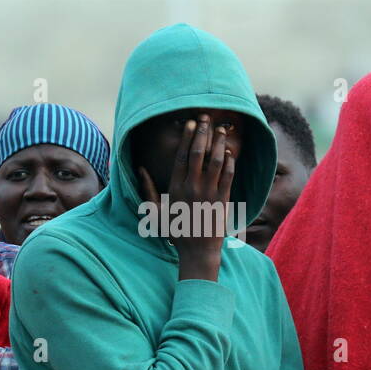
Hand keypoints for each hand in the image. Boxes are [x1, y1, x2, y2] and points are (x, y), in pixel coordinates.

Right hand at [137, 114, 235, 282]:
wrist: (198, 252)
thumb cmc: (176, 232)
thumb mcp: (156, 212)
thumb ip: (148, 189)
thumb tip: (140, 169)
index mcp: (176, 188)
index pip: (181, 156)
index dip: (187, 137)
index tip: (190, 123)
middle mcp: (192, 187)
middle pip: (198, 153)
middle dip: (202, 133)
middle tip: (206, 117)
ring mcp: (209, 193)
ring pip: (216, 161)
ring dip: (218, 143)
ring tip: (221, 129)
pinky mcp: (223, 200)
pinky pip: (228, 175)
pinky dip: (230, 162)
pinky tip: (229, 152)